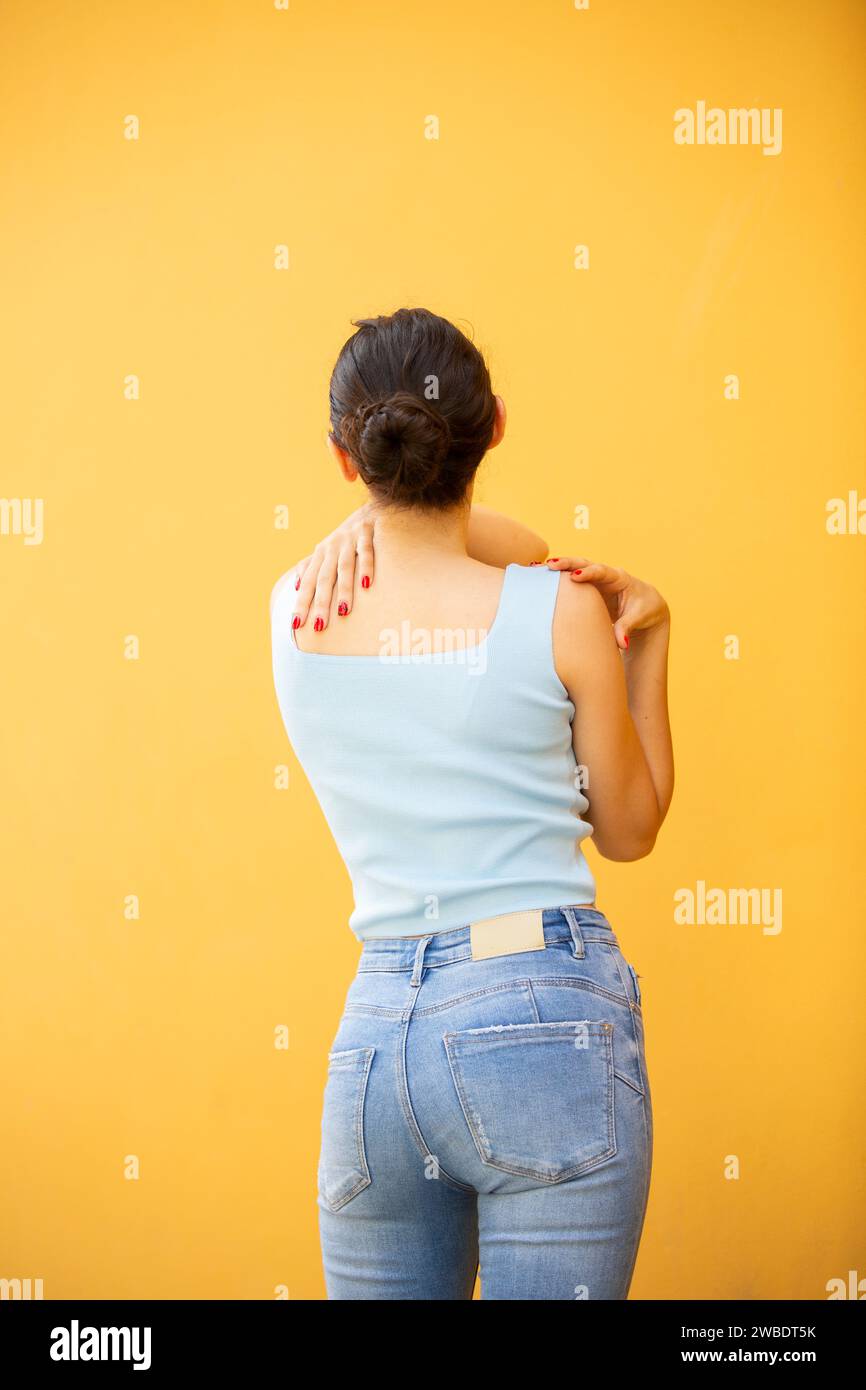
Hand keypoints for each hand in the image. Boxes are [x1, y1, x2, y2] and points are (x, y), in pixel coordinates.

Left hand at [292, 504, 375, 630]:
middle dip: (320, 603)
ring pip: (344, 568)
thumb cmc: (345, 538)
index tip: (295, 625)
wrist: (368, 509)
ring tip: (343, 612)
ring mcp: (348, 540)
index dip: (301, 603)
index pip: (307, 583)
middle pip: (324, 579)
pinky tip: (367, 584)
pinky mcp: (366, 533)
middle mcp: (331, 548)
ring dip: (343, 590)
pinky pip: (366, 551)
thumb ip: (309, 567)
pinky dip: (366, 566)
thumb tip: (294, 586)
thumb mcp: (325, 551)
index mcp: (319, 555)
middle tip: (319, 626)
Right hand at [545, 556, 668, 650]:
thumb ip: (627, 628)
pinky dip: (554, 577)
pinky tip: (535, 578)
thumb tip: (621, 644)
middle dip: (566, 563)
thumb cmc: (643, 610)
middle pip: (583, 563)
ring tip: (534, 568)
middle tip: (549, 565)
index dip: (588, 572)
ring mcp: (593, 580)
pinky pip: (568, 579)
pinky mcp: (586, 588)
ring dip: (556, 568)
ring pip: (572, 568)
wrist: (644, 606)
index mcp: (619, 578)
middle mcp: (604, 575)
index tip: (574, 575)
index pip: (602, 572)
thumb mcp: (638, 618)